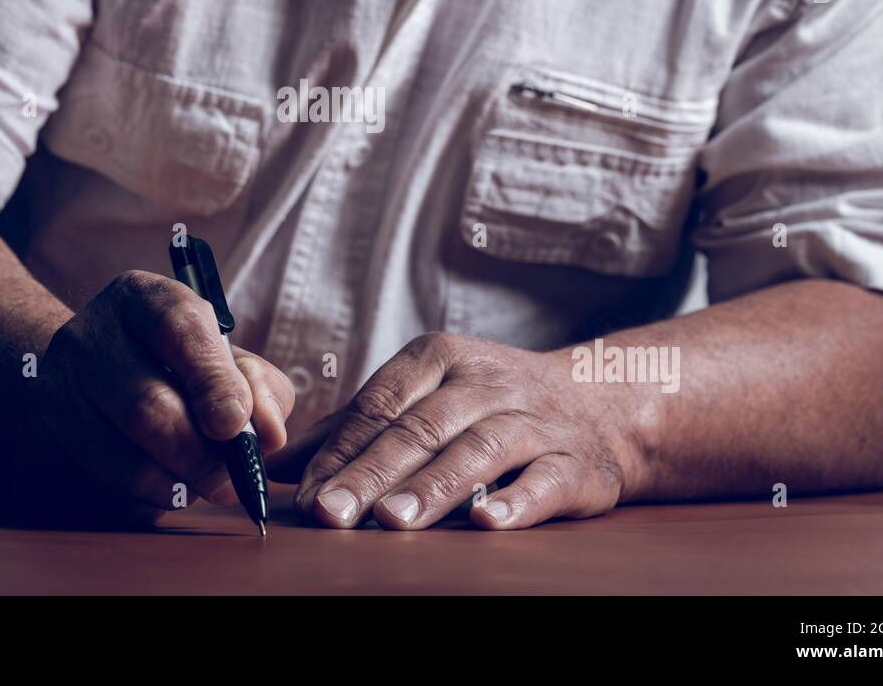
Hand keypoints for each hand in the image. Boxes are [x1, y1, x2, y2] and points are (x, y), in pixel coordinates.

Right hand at [7, 270, 294, 526]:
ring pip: (125, 453)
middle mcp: (90, 336)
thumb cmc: (173, 362)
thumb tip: (269, 433)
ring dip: (180, 479)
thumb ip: (258, 384)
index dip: (212, 378)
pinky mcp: (50, 437)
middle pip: (147, 404)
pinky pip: (108, 481)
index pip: (176, 326)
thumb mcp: (220, 353)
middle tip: (233, 475)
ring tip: (210, 483)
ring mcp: (59, 387)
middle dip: (201, 451)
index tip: (236, 422)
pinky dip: (153, 492)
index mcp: (140, 298)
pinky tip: (173, 483)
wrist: (86, 375)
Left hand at [274, 332, 642, 530]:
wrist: (601, 401)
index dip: (342, 449)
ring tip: (394, 520)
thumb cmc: (490, 401)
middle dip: (373, 473)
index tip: (308, 493)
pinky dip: (515, 503)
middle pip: (422, 428)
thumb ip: (357, 428)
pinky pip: (544, 482)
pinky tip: (484, 523)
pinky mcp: (575, 462)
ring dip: (434, 487)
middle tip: (333, 512)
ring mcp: (534, 420)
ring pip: (478, 451)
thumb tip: (281, 465)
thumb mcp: (426, 395)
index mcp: (441, 358)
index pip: (382, 403)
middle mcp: (486, 383)